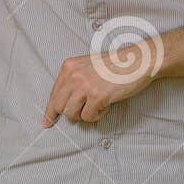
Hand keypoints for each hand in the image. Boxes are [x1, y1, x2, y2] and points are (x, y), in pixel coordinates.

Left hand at [43, 43, 158, 126]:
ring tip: (97, 105)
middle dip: (69, 113)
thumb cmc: (116, 65)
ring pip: (71, 114)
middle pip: (59, 106)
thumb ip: (75, 80)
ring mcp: (84, 86)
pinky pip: (88, 116)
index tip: (46, 122)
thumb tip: (66, 102)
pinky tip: (106, 105)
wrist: (137, 61)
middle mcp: (73, 76)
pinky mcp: (97, 96)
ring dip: (84, 115)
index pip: (54, 94)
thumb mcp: (88, 66)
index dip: (50, 111)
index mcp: (69, 67)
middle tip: (82, 113)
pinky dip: (97, 115)